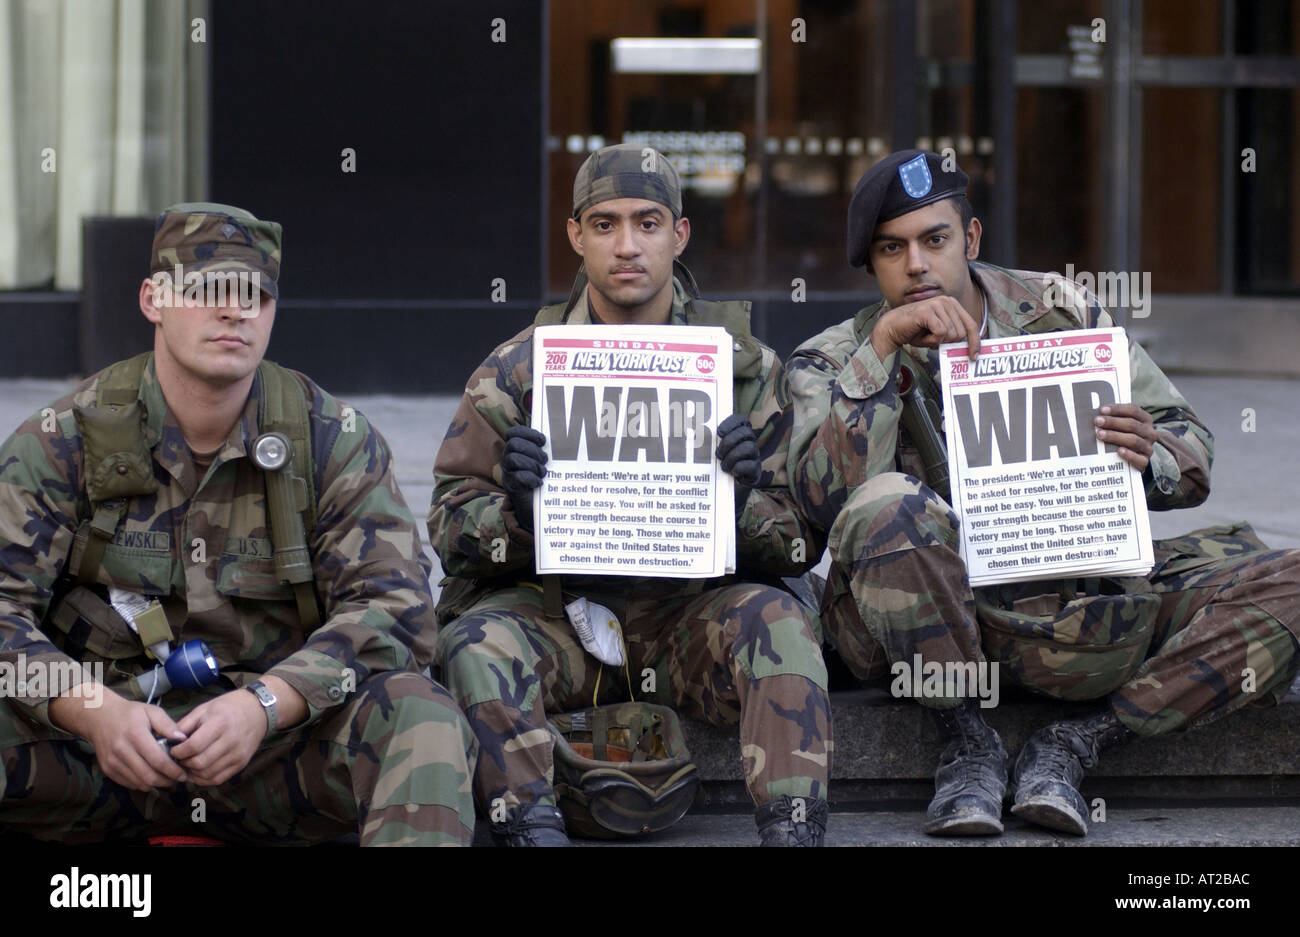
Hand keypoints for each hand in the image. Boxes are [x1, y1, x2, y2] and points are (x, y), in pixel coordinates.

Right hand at [52, 691, 188, 790]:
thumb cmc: (130, 713)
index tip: (183, 774)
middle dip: (166, 781)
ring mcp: (112, 762)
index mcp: (136, 735)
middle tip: (177, 779)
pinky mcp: (106, 769)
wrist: (99, 717)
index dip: (173, 771)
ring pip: (138, 783)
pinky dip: (141, 784)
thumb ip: (168, 725)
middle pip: (148, 776)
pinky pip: (127, 783)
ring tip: (167, 779)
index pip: (158, 760)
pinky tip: (151, 777)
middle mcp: (122, 751)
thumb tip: (183, 739)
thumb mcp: (152, 711)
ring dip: (155, 785)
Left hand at [170, 689, 267, 786]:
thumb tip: (168, 742)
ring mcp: (237, 754)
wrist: (257, 711)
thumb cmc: (228, 707)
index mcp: (219, 724)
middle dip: (183, 764)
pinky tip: (197, 772)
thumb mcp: (205, 708)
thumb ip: (185, 725)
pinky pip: (218, 779)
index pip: (193, 746)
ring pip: (207, 774)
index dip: (178, 752)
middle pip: (199, 763)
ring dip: (192, 773)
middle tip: (178, 759)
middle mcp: (230, 741)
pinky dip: (203, 779)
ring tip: (187, 765)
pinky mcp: (241, 764)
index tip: (173, 750)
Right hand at [501, 425, 547, 530]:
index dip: (528, 433)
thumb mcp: (545, 463)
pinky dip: (531, 478)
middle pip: (513, 444)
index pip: (513, 433)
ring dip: (532, 464)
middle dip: (532, 450)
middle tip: (545, 460)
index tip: (543, 441)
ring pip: (513, 459)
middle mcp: (509, 460)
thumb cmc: (544, 483)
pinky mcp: (511, 488)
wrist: (538, 509)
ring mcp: (508, 474)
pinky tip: (539, 483)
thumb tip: (563, 438)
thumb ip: (547, 450)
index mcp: (516, 451)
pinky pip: (517, 477)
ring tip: (543, 472)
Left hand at [715, 415, 761, 487]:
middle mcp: (750, 442)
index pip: (741, 420)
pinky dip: (738, 468)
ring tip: (723, 465)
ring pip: (749, 448)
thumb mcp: (715, 450)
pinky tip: (731, 471)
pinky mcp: (755, 471)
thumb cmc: (720, 464)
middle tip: (718, 453)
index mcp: (741, 434)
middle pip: (745, 432)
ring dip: (732, 456)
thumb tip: (696, 434)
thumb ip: (710, 441)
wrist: (727, 487)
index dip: (731, 423)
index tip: (719, 432)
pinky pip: (750, 466)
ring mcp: (754, 457)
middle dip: (729, 442)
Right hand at [870, 295, 980, 360]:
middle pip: (960, 333)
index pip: (971, 324)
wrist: (891, 329)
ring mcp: (937, 304)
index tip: (974, 356)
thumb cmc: (915, 331)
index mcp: (952, 304)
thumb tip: (971, 349)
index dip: (975, 342)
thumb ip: (954, 336)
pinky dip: (931, 340)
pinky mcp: (928, 311)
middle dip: (946, 343)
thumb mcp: (939, 334)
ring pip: (950, 334)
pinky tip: (921, 335)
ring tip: (924, 335)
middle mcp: (947, 301)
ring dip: (936, 341)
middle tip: (931, 339)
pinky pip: (940, 333)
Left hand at [1095, 403, 1156, 471]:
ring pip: (1134, 440)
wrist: (1135, 458)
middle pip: (1132, 424)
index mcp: (1145, 420)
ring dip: (1116, 436)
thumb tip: (1097, 415)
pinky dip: (1129, 454)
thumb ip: (1114, 419)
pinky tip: (1119, 451)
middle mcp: (1149, 432)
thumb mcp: (1123, 426)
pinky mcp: (1144, 461)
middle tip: (1097, 421)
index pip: (1133, 410)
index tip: (1102, 410)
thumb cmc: (1125, 436)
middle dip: (1113, 422)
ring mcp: (1148, 447)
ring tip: (1100, 435)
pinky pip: (1139, 458)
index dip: (1118, 409)